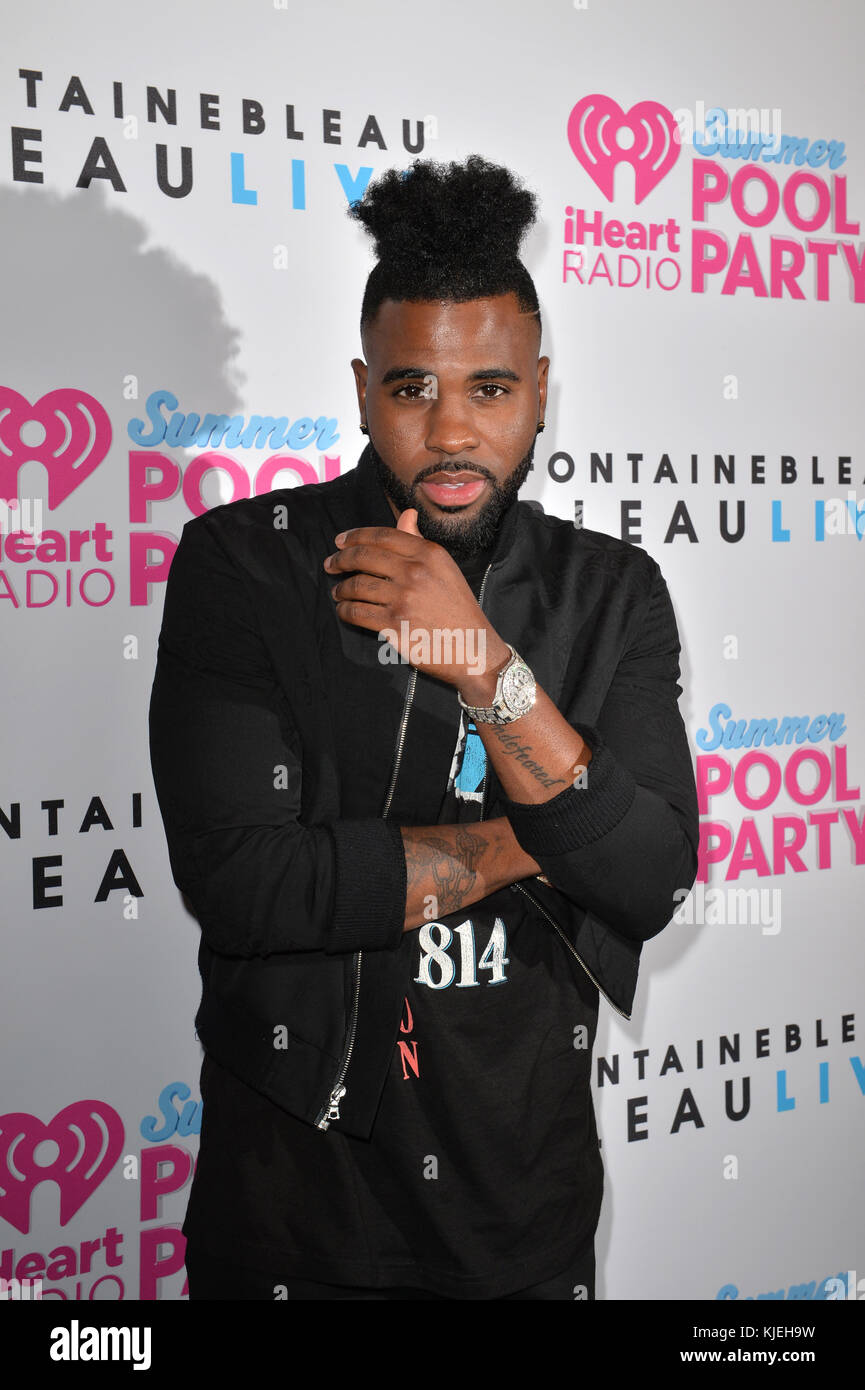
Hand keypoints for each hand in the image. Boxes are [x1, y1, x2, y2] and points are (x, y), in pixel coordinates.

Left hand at [323, 509, 509, 687]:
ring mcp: (403, 599)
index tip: (340, 541)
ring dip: (340, 589)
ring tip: (337, 592)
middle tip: (331, 564)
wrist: (472, 647)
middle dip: (340, 559)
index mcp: (429, 554)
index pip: (382, 536)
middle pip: (363, 557)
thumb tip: (406, 515)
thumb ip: (419, 542)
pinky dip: (345, 610)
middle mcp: (415, 572)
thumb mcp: (445, 568)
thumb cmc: (457, 607)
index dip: (355, 536)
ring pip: (356, 586)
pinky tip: (344, 610)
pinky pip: (357, 612)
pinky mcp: (394, 625)